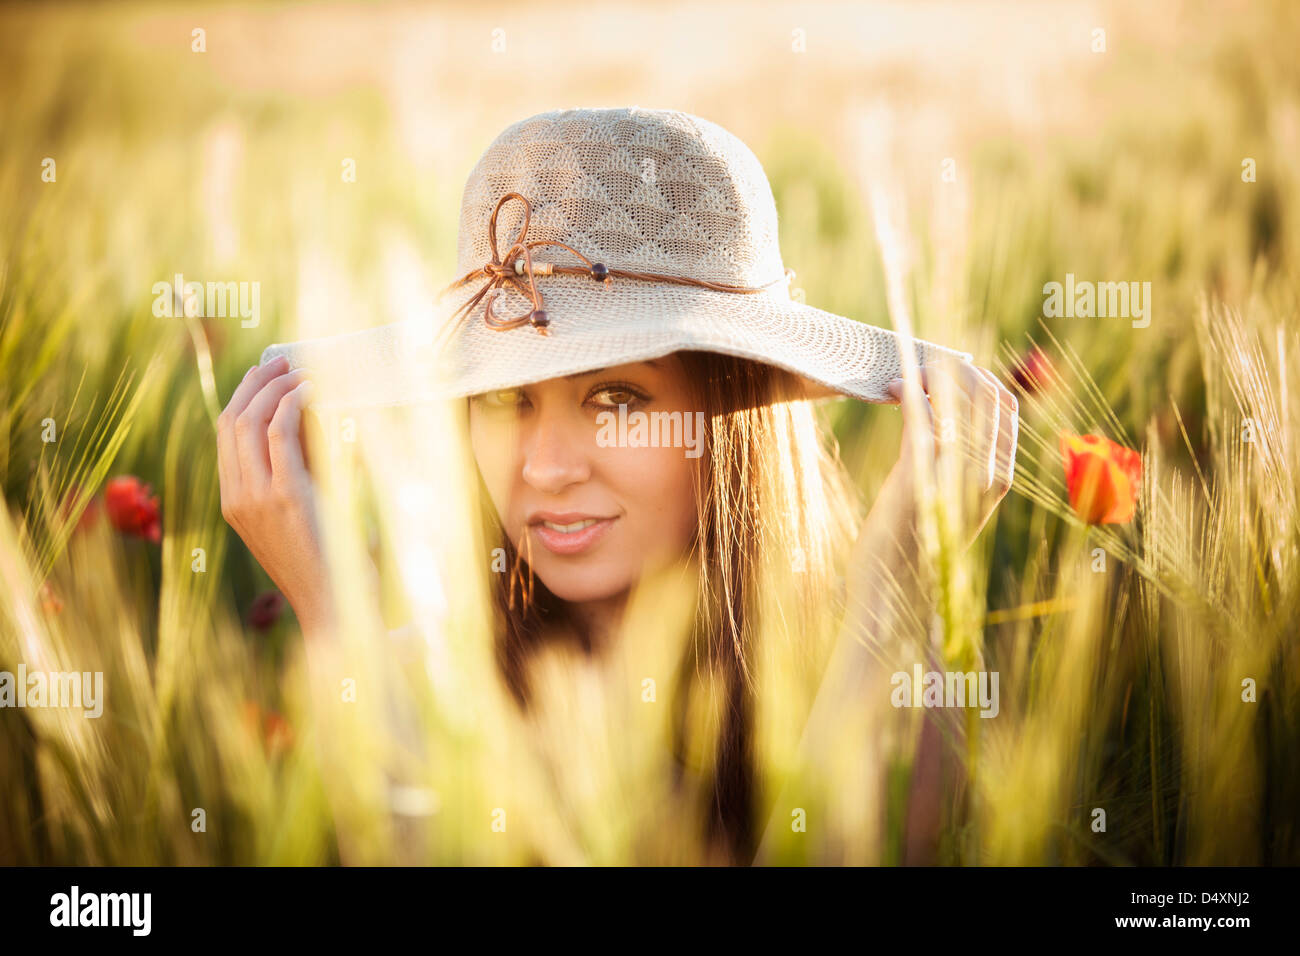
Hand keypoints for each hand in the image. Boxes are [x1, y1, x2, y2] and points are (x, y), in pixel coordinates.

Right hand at [217, 355, 334, 633]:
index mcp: (235, 503)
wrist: (337, 607)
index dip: (244, 396)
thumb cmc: (332, 564)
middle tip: (283, 359)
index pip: (225, 435)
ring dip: (274, 386)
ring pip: (248, 420)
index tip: (268, 373)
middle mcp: (237, 497)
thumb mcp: (308, 513)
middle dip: (254, 382)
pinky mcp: (285, 496)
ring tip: (301, 369)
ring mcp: (256, 498)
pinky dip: (293, 403)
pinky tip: (312, 390)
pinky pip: (279, 433)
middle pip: (229, 420)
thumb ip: (303, 472)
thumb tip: (316, 420)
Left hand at [883, 359, 1018, 545]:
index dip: (979, 378)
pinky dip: (907, 390)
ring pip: (952, 396)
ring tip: (900, 381)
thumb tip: (951, 427)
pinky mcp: (919, 470)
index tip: (949, 371)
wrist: (894, 590)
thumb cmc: (917, 547)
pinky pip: (920, 412)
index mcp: (1000, 476)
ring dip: (924, 377)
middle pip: (983, 392)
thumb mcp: (951, 504)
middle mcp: (987, 471)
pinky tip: (894, 387)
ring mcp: (956, 469)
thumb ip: (961, 468)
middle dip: (952, 370)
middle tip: (920, 369)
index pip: (1005, 405)